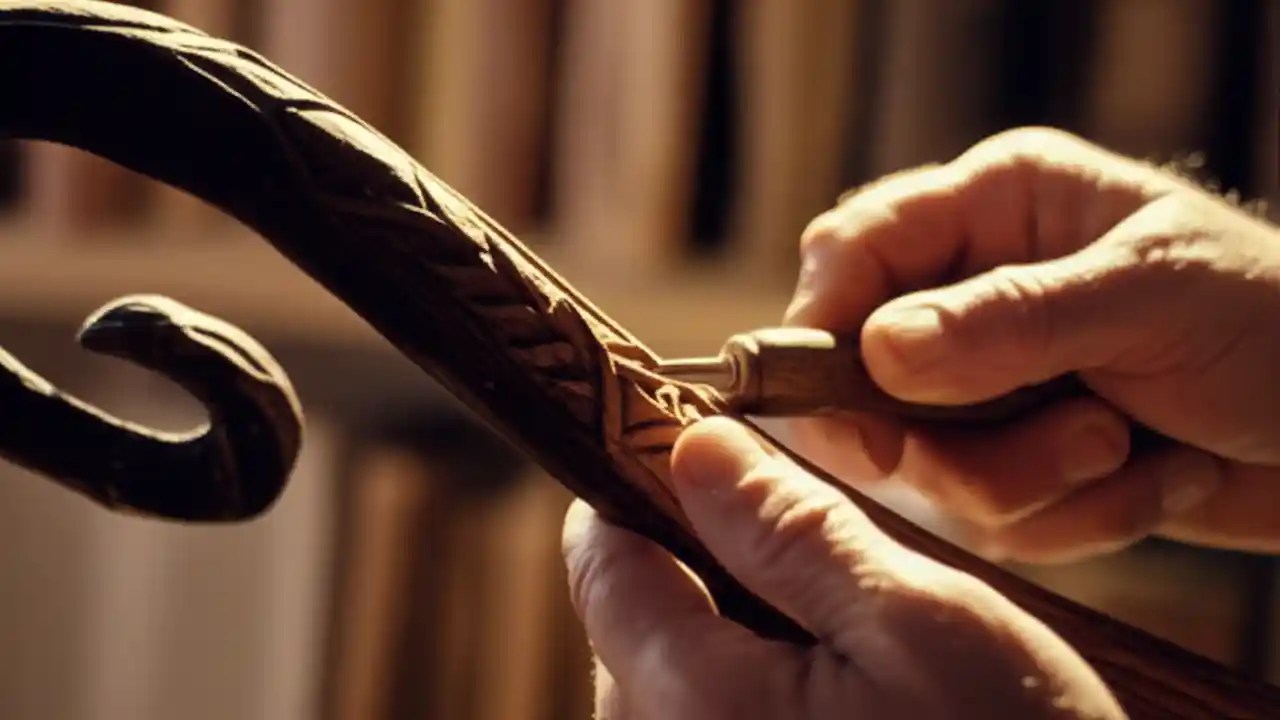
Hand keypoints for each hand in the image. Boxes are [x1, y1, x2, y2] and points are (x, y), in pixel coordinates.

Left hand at [562, 417, 1124, 718]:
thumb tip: (696, 448)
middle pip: (631, 628)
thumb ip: (796, 533)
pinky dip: (748, 701)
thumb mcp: (923, 628)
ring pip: (667, 689)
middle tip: (811, 561)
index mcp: (691, 704)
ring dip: (732, 642)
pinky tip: (835, 706)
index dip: (639, 487)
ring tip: (838, 647)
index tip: (702, 454)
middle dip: (703, 571)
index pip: (601, 564)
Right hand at [782, 127, 1279, 562]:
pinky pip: (991, 515)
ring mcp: (991, 382)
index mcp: (995, 207)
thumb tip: (877, 351)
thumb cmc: (1276, 323)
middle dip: (959, 440)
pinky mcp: (1019, 459)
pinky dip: (1080, 519)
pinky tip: (1162, 477)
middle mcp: (974, 290)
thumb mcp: (1149, 301)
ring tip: (1132, 449)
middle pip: (868, 377)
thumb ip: (1009, 322)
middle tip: (1071, 446)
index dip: (824, 326)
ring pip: (930, 462)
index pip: (852, 250)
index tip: (854, 413)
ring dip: (1037, 481)